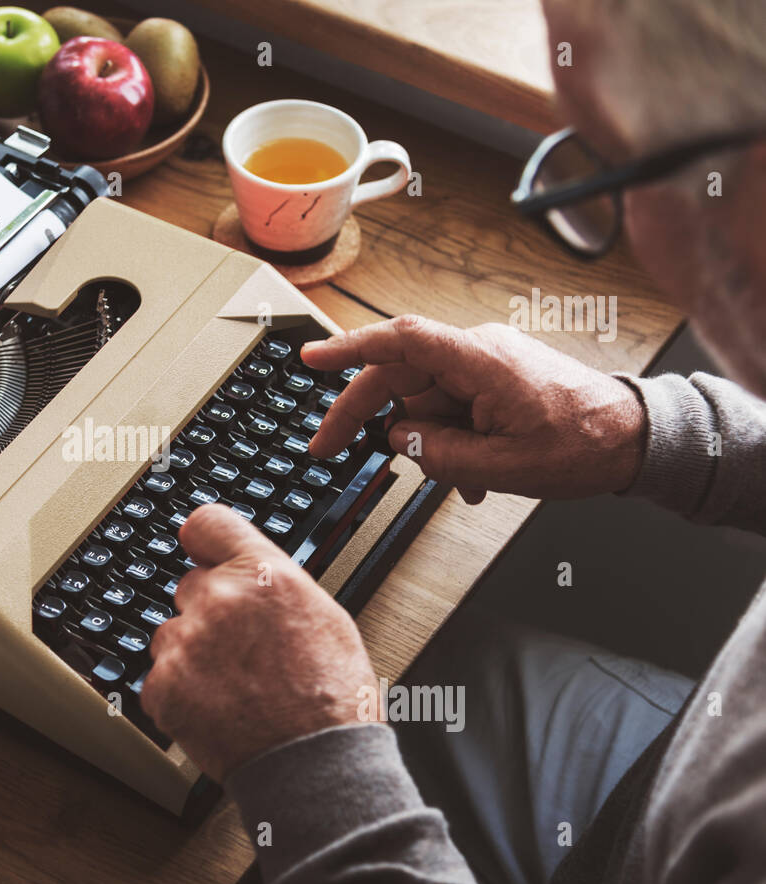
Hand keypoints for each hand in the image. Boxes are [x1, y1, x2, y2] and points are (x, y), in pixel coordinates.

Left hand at [140, 504, 374, 781]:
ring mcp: (186, 643)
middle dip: (208, 613)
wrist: (314, 765)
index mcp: (263, 575)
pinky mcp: (163, 686)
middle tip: (241, 650)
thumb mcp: (323, 617)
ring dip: (192, 655)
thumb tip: (247, 568)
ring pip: (172, 635)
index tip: (200, 552)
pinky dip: (180, 694)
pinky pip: (159, 678)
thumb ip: (274, 583)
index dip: (203, 541)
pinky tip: (217, 709)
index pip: (206, 524)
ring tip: (235, 688)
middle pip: (190, 587)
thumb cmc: (331, 699)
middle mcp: (220, 599)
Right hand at [301, 315, 645, 503]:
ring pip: (423, 400)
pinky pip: (449, 405)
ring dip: (427, 442)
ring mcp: (485, 364)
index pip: (400, 342)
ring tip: (461, 479)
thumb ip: (439, 453)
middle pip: (398, 377)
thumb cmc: (584, 446)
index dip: (349, 347)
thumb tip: (399, 439)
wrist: (635, 438)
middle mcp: (478, 352)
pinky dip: (449, 439)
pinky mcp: (493, 379)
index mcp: (480, 361)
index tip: (310, 359)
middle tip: (329, 448)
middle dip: (365, 417)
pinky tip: (471, 474)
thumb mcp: (503, 467)